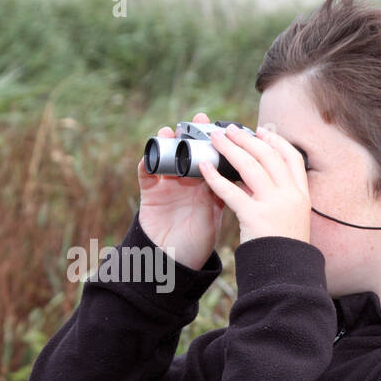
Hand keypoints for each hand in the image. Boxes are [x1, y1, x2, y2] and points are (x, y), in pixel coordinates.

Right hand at [138, 112, 225, 269]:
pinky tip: (148, 157)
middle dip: (193, 134)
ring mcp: (167, 185)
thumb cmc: (198, 241)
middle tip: (199, 119)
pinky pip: (146, 175)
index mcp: (207, 184)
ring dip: (166, 142)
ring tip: (169, 131)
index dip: (217, 142)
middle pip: (189, 151)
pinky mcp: (149, 194)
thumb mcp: (214, 214)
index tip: (226, 127)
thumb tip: (234, 173)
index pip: (212, 157)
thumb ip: (220, 194)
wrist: (174, 261)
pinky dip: (146, 164)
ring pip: (166, 157)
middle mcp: (187, 181)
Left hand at [198, 125, 310, 244]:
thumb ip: (279, 196)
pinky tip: (204, 168)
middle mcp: (291, 195)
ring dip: (230, 149)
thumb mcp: (292, 218)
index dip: (276, 141)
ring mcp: (274, 205)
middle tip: (230, 129)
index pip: (292, 158)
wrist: (286, 273)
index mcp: (302, 194)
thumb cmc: (285, 248)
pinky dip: (215, 177)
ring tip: (216, 138)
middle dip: (247, 138)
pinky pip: (231, 191)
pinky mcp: (255, 217)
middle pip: (268, 156)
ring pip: (250, 167)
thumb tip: (255, 177)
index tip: (261, 131)